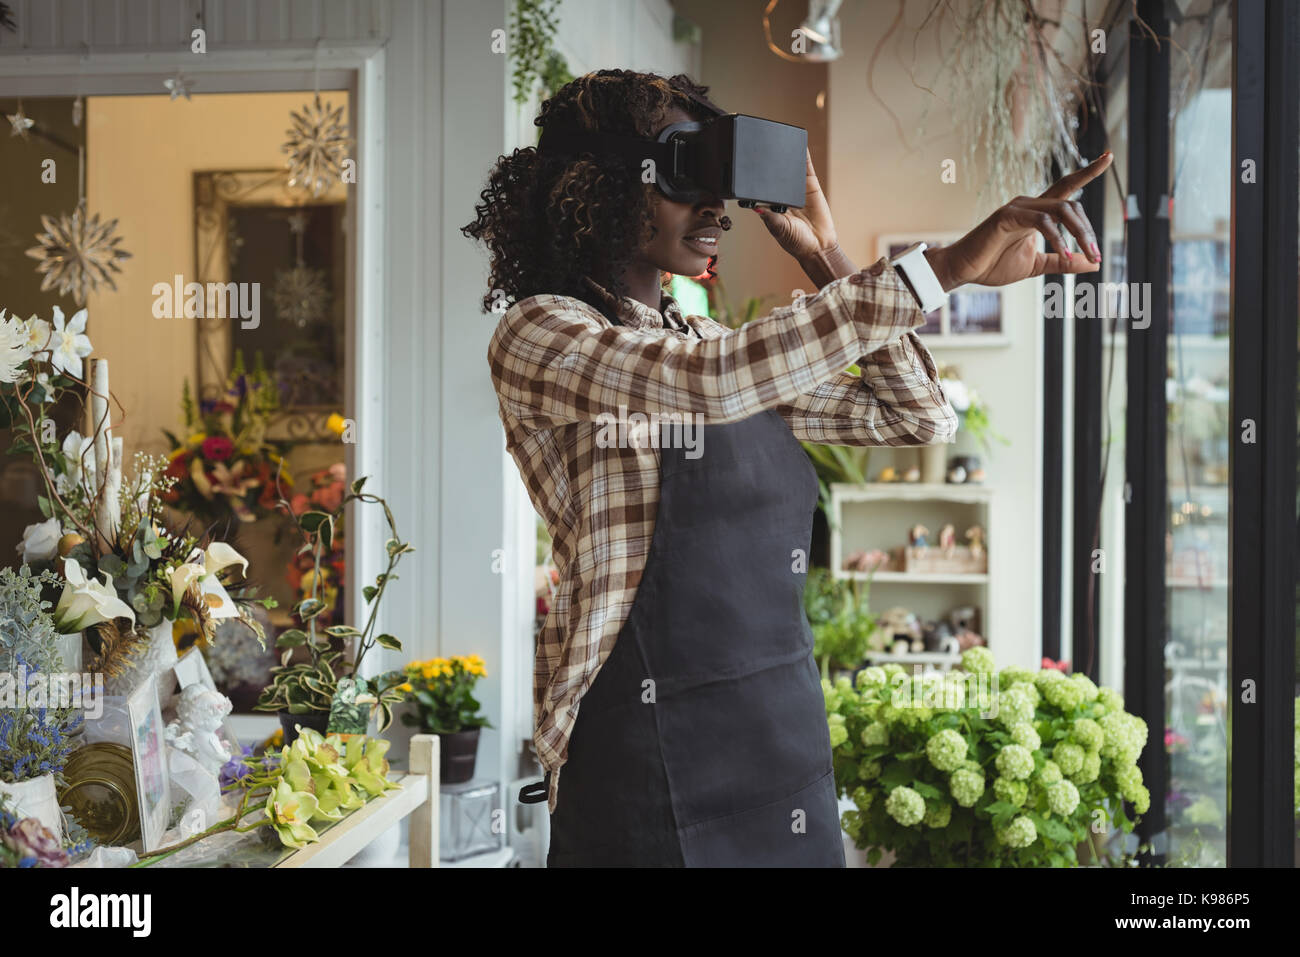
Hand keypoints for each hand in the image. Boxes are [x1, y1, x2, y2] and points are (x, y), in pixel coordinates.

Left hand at [752, 148, 837, 261]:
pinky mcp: (810, 185)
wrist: (819, 246)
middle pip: (772, 174)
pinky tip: (799, 143)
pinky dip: (803, 155)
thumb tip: (756, 208)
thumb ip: (770, 218)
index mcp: (769, 205)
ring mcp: (795, 188)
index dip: (752, 177)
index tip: (744, 166)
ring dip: (783, 154)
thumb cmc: (796, 242)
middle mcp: (781, 194)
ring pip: (788, 167)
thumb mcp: (780, 230)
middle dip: (766, 162)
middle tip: (758, 148)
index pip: (759, 187)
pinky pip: (806, 167)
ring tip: (777, 139)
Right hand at [926, 151, 1113, 290]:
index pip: (1067, 187)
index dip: (1088, 172)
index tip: (1108, 157)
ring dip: (1079, 233)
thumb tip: (1091, 264)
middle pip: (1072, 205)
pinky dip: (1057, 238)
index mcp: (1037, 212)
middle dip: (1088, 231)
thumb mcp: (1036, 265)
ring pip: (1062, 209)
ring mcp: (1018, 207)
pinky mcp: (1007, 216)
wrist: (962, 270)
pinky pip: (1041, 222)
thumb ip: (1063, 262)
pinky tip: (1064, 254)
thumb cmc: (993, 265)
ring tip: (1087, 255)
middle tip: (1097, 257)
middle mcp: (1029, 204)